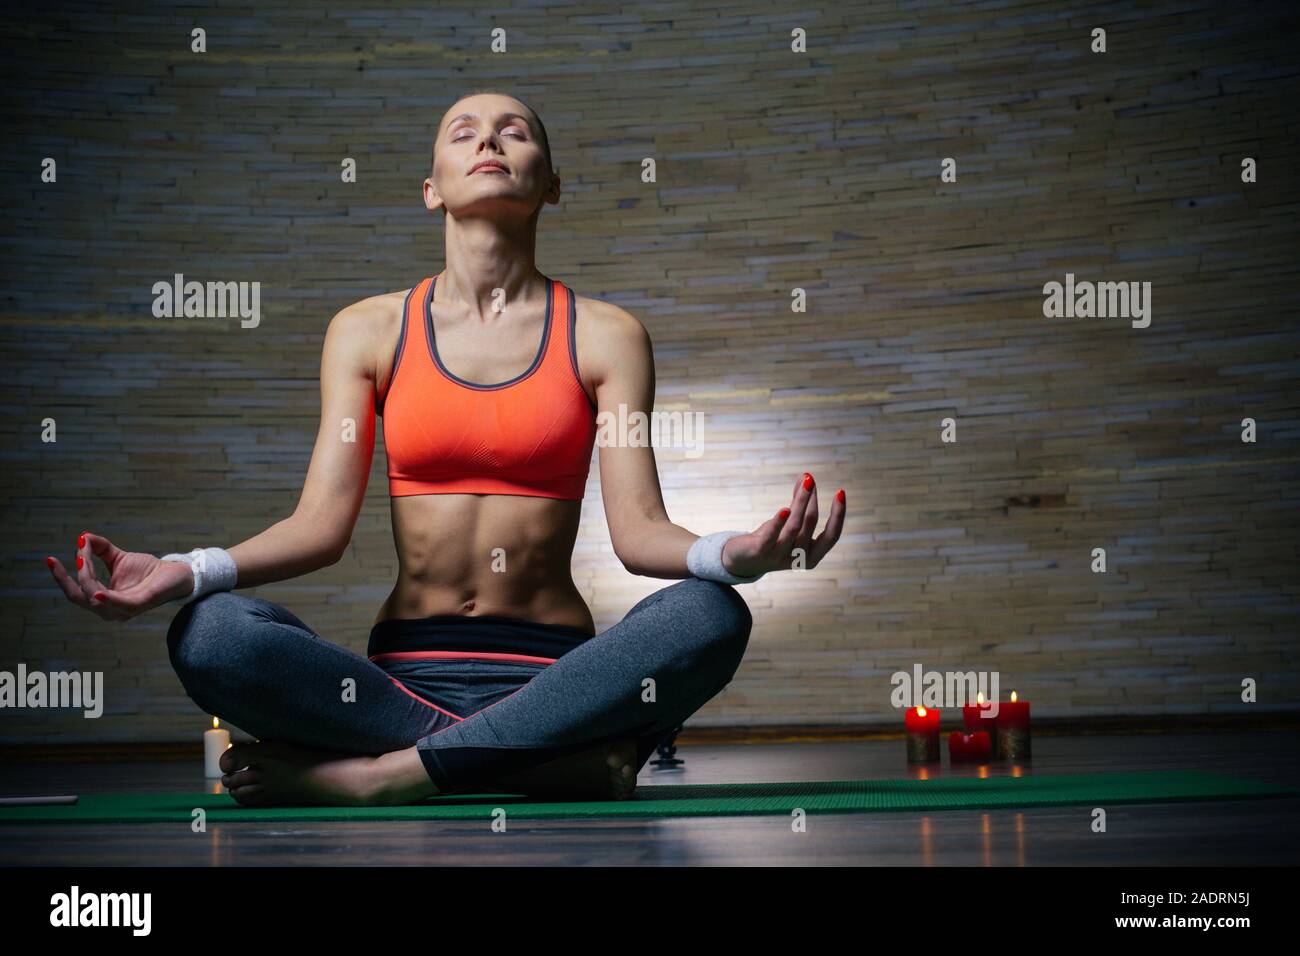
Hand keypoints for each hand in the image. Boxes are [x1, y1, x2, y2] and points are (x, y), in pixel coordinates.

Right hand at [44, 532, 193, 621]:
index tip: (49, 559)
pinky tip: (95, 592)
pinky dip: (105, 599)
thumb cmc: (146, 570)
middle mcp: (109, 610)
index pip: (74, 592)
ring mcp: (123, 610)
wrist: (175, 573)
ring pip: (94, 599)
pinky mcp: (139, 605)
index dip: (60, 577)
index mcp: (102, 601)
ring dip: (86, 578)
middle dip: (70, 577)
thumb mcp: (118, 557)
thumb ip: (99, 548)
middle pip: (79, 597)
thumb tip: (82, 537)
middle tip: (74, 555)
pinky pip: (118, 605)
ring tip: (83, 558)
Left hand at [721, 472, 844, 576]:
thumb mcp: (788, 524)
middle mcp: (799, 559)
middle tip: (810, 478)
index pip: (832, 536)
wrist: (741, 561)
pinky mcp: (760, 553)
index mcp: (812, 556)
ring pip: (794, 527)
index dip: (838, 515)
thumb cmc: (770, 540)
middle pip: (809, 524)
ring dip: (800, 502)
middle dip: (811, 499)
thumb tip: (807, 476)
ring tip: (804, 482)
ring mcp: (779, 557)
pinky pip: (771, 536)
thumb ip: (798, 504)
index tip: (840, 492)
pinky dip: (778, 522)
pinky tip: (784, 510)